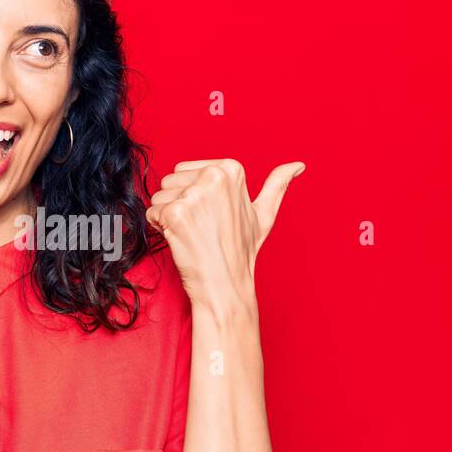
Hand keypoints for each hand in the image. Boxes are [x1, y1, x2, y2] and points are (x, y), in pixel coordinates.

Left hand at [145, 159, 304, 310]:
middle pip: (168, 181)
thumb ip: (277, 185)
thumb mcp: (264, 214)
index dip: (190, 196)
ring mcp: (195, 195)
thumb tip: (299, 166)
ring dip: (165, 217)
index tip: (208, 216)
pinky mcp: (176, 213)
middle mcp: (213, 176)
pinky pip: (151, 212)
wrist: (226, 285)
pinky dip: (158, 228)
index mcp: (231, 169)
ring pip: (158, 196)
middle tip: (199, 228)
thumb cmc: (241, 251)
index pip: (184, 170)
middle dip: (176, 204)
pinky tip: (180, 240)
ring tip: (191, 234)